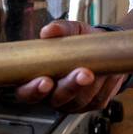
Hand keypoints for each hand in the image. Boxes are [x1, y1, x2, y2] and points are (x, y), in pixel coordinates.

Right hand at [14, 20, 129, 111]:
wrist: (102, 49)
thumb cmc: (78, 42)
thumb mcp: (70, 30)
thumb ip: (59, 29)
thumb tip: (49, 31)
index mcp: (36, 80)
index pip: (26, 92)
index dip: (33, 90)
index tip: (45, 81)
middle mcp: (52, 95)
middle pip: (57, 99)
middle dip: (70, 87)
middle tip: (82, 74)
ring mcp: (72, 103)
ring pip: (79, 101)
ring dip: (89, 86)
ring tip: (95, 70)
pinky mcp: (92, 104)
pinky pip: (97, 99)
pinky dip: (103, 86)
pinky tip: (106, 73)